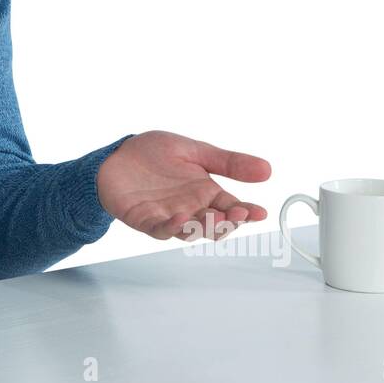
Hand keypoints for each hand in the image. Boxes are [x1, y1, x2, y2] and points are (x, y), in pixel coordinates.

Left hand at [96, 131, 271, 241]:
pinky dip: (170, 227)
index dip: (247, 213)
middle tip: (236, 214)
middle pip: (214, 225)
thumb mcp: (196, 151)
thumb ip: (228, 162)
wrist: (117, 154)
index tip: (260, 212)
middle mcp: (190, 208)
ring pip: (189, 232)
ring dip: (202, 228)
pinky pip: (159, 229)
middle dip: (227, 223)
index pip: (232, 208)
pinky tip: (181, 219)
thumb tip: (266, 169)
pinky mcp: (144, 219)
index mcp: (205, 193)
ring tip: (214, 218)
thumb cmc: (153, 154)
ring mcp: (168, 216)